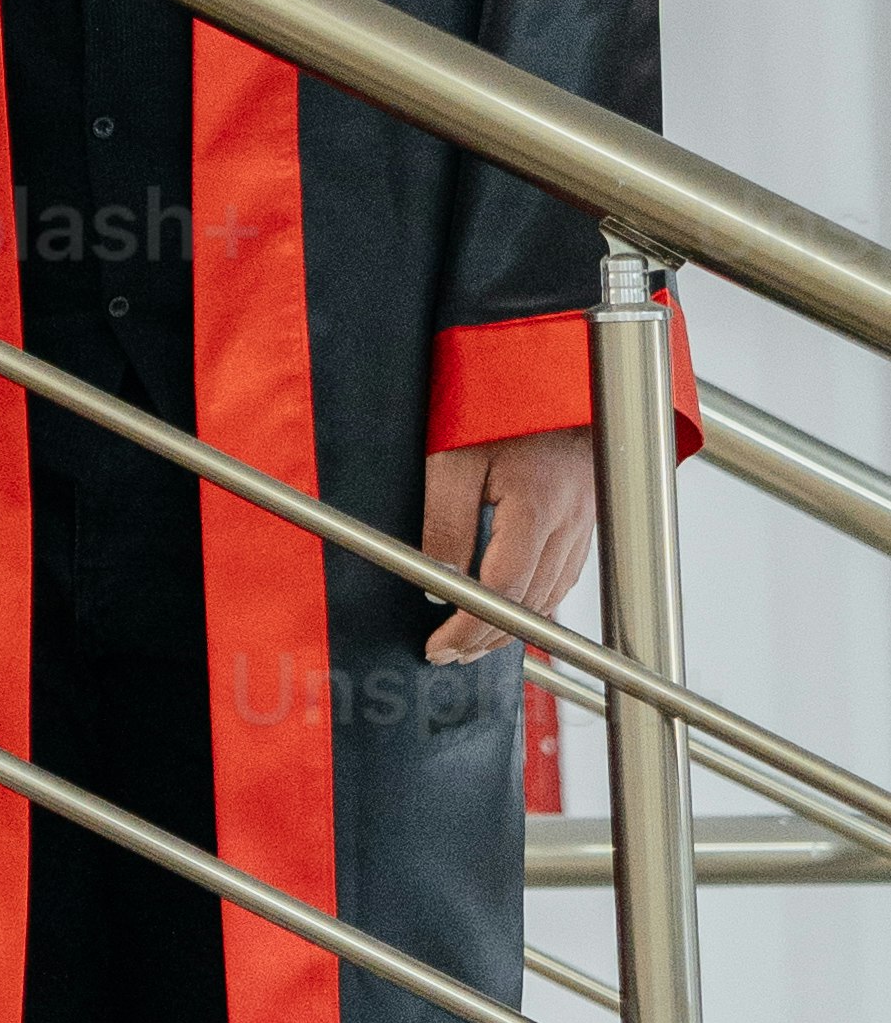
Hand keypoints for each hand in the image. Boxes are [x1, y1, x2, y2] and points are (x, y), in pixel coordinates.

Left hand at [422, 427, 596, 671]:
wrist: (556, 369)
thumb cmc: (505, 405)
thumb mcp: (456, 455)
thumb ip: (446, 517)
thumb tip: (440, 578)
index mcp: (538, 507)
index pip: (502, 590)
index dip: (468, 625)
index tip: (438, 644)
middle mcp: (569, 522)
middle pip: (529, 604)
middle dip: (486, 637)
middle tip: (448, 653)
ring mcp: (583, 522)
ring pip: (551, 596)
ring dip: (512, 626)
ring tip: (474, 641)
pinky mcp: (585, 517)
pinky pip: (563, 576)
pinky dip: (536, 601)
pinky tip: (516, 609)